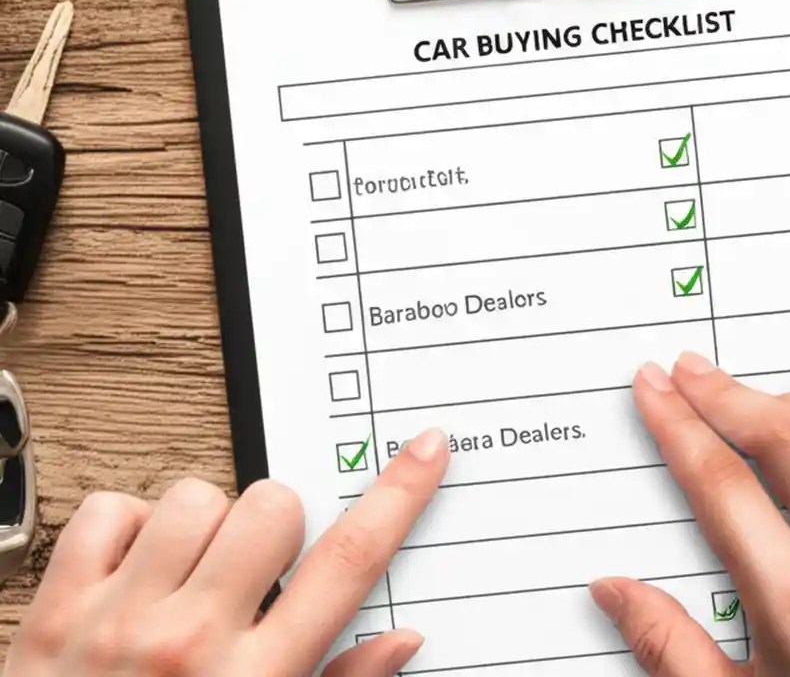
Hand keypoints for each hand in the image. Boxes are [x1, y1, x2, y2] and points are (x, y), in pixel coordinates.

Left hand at [4, 430, 449, 676]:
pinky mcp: (58, 607)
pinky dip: (128, 526)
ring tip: (193, 573)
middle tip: (261, 570)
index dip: (399, 494)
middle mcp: (192, 640)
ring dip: (207, 524)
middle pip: (273, 508)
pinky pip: (111, 511)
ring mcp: (120, 618)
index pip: (350, 562)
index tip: (425, 452)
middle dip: (279, 526)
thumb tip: (400, 643)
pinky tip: (139, 568)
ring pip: (196, 497)